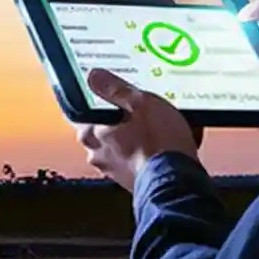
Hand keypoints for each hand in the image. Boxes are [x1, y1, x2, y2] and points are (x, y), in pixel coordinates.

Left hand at [75, 68, 204, 191]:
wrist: (178, 181)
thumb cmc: (158, 142)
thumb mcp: (140, 103)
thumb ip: (115, 89)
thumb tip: (94, 76)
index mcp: (92, 133)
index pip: (81, 113)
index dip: (94, 103)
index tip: (106, 97)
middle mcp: (98, 155)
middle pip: (99, 132)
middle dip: (114, 122)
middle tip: (134, 110)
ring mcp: (113, 171)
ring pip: (116, 148)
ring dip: (129, 139)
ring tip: (153, 127)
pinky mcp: (131, 182)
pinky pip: (132, 162)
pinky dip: (142, 154)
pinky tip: (160, 145)